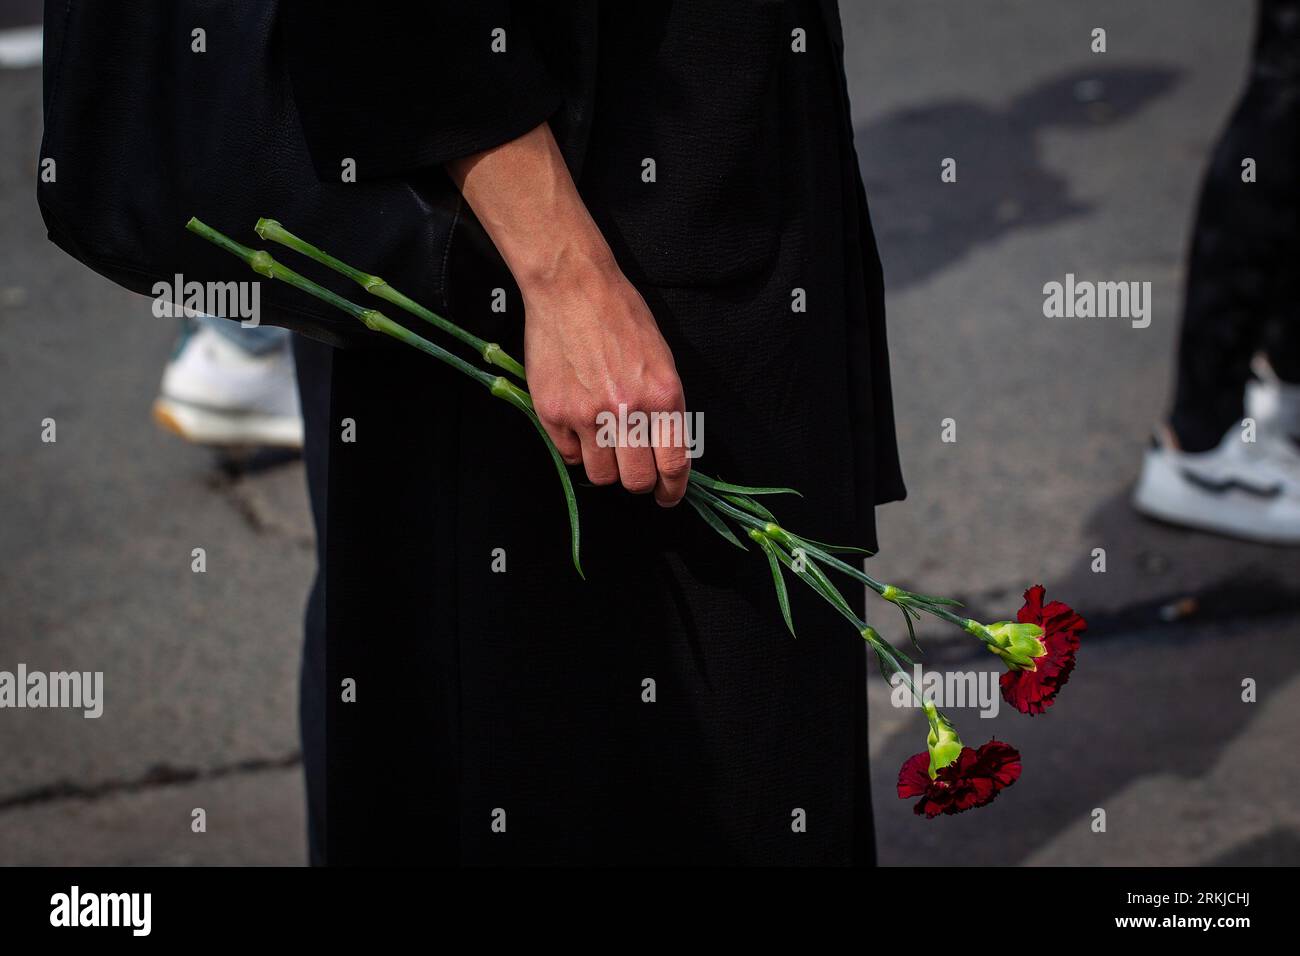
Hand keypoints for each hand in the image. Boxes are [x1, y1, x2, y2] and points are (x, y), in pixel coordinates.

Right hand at [448, 121, 690, 505]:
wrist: (574, 287)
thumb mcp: (662, 360)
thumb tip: (664, 452)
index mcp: (663, 397)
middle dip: (637, 480)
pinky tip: (577, 422)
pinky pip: (568, 454)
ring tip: (602, 440)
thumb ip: (665, 408)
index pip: (673, 465)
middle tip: (633, 468)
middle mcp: (627, 411)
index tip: (667, 497)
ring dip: (604, 466)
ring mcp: (587, 415)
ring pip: (600, 475)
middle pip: (635, 480)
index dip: (671, 490)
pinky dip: (575, 447)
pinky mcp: (553, 412)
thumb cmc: (622, 316)